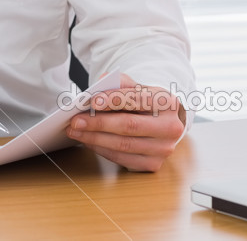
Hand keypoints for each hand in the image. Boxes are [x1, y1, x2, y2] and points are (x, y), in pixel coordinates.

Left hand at [66, 74, 185, 171]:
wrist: (161, 122)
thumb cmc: (143, 102)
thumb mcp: (136, 87)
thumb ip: (120, 83)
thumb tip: (100, 85)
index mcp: (167, 102)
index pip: (138, 99)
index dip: (114, 100)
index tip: (92, 101)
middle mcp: (170, 127)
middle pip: (129, 126)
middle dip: (98, 123)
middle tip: (75, 120)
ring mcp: (163, 148)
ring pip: (123, 145)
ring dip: (94, 138)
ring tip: (75, 131)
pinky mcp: (153, 164)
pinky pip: (122, 159)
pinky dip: (102, 150)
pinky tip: (88, 141)